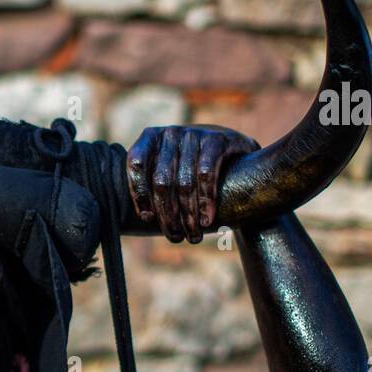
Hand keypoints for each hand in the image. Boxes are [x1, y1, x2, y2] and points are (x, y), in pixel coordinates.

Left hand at [126, 125, 258, 243]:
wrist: (235, 155)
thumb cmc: (191, 170)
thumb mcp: (169, 172)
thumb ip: (152, 186)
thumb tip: (146, 218)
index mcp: (151, 139)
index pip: (137, 165)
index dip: (139, 193)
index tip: (148, 218)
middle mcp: (170, 134)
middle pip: (162, 181)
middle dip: (167, 214)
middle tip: (175, 237)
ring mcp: (194, 134)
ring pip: (185, 182)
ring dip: (188, 215)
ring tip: (193, 236)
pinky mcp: (217, 139)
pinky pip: (207, 174)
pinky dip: (206, 201)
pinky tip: (207, 220)